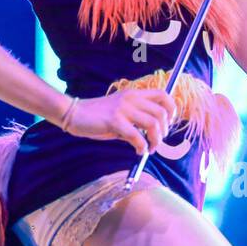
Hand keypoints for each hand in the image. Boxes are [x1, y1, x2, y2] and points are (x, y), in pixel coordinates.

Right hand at [59, 89, 176, 155]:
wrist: (74, 113)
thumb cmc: (97, 116)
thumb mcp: (120, 112)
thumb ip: (136, 119)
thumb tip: (154, 134)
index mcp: (133, 94)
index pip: (163, 94)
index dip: (171, 109)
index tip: (168, 123)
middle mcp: (131, 98)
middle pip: (161, 112)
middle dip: (165, 130)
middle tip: (157, 142)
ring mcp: (123, 109)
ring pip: (153, 124)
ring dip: (156, 140)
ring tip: (149, 149)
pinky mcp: (114, 121)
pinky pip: (137, 136)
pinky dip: (142, 147)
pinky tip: (138, 151)